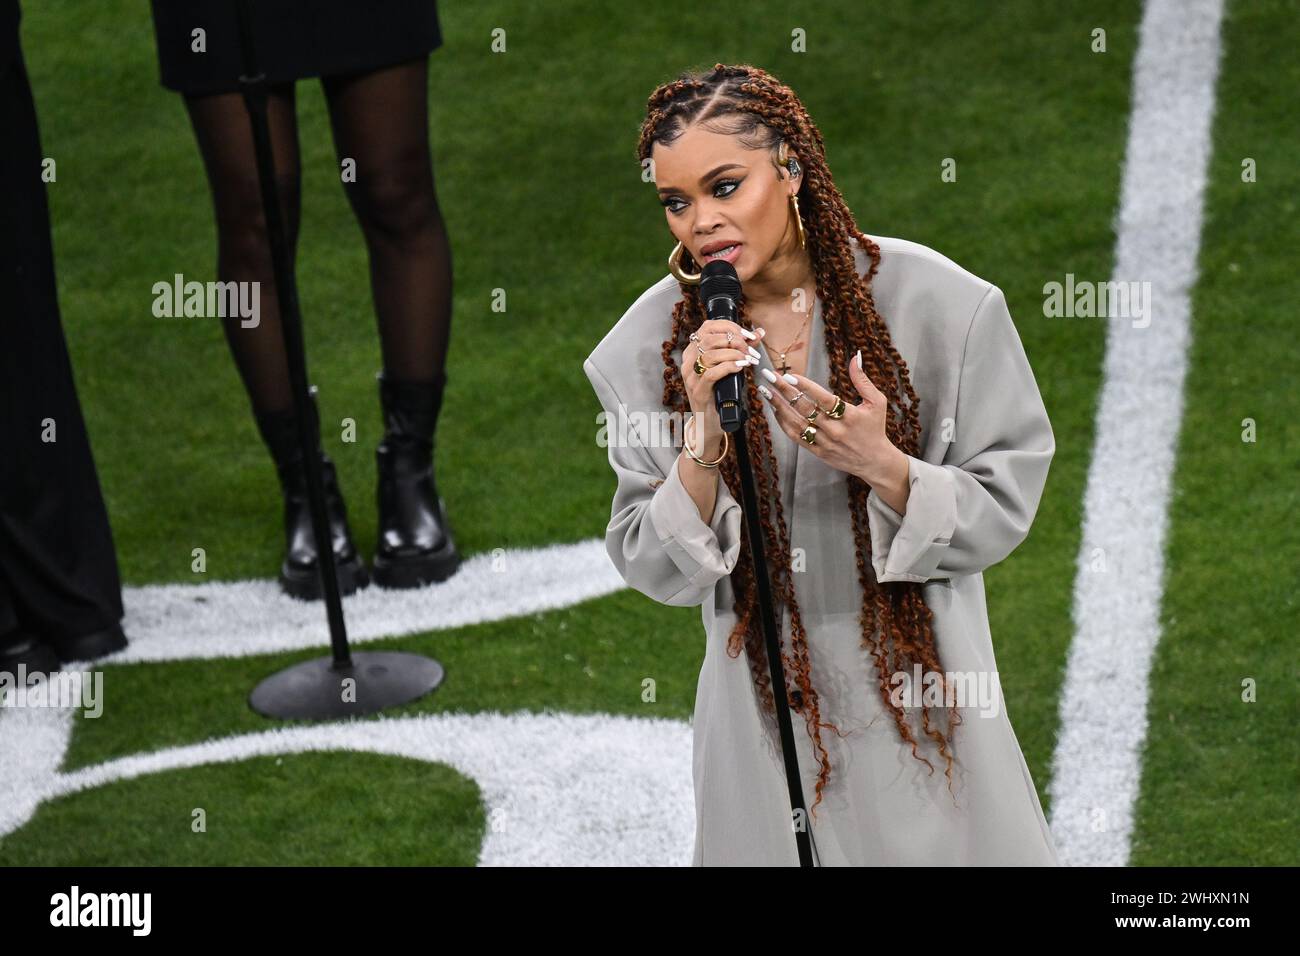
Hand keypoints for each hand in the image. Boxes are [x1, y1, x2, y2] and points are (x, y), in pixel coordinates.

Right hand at [679, 320, 764, 448]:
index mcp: (693, 351)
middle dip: (734, 340)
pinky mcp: (698, 391)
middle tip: (750, 350)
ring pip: (710, 354)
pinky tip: (741, 367)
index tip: (748, 335)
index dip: (729, 327)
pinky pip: (712, 373)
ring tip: (748, 359)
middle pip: (709, 338)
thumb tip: (759, 333)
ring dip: (734, 354)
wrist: (710, 421)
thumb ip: (742, 349)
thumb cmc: (720, 392)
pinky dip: (729, 367)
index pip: (707, 327)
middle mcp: (688, 361)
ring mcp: (691, 377)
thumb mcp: (730, 367)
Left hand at [758, 349, 899, 485]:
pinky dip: (784, 424)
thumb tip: (854, 357)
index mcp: (849, 416)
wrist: (874, 461)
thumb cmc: (875, 428)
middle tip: (770, 377)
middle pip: (805, 408)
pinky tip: (775, 410)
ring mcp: (825, 442)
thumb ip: (862, 380)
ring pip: (797, 423)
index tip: (789, 376)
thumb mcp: (877, 402)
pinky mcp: (818, 452)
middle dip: (784, 391)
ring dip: (779, 406)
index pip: (823, 399)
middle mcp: (835, 429)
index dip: (806, 387)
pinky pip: (796, 437)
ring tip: (766, 392)